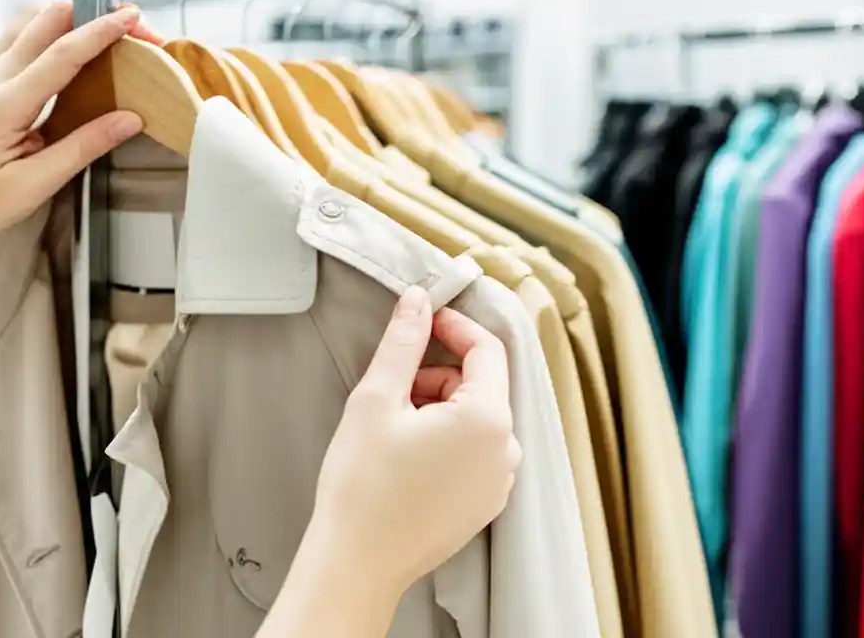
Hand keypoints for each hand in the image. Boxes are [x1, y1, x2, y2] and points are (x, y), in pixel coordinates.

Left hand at [0, 2, 149, 259]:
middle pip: (41, 24)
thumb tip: (129, 119)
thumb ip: (82, 147)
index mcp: (5, 105)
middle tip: (126, 25)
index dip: (101, 32)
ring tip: (102, 36)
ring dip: (65, 24)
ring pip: (27, 31)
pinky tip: (68, 61)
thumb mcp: (32, 186)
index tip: (132, 17)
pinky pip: (18, 51)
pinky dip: (48, 42)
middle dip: (86, 15)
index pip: (62, 54)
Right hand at [310, 285, 519, 592]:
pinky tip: (409, 456)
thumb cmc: (363, 485)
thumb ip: (403, 342)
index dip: (454, 327)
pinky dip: (448, 439)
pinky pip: (477, 452)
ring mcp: (500, 482)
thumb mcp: (377, 399)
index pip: (487, 349)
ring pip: (478, 419)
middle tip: (393, 388)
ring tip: (395, 428)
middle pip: (482, 385)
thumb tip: (417, 301)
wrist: (357, 562)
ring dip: (441, 407)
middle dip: (439, 374)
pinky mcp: (486, 504)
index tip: (423, 321)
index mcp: (488, 419)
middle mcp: (506, 451)